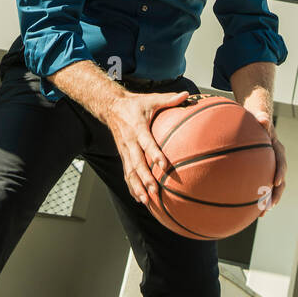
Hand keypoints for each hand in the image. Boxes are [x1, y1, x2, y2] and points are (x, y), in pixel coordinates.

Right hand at [103, 89, 189, 209]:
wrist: (111, 107)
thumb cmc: (135, 104)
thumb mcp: (151, 99)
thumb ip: (169, 99)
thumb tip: (187, 95)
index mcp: (137, 128)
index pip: (146, 143)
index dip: (154, 154)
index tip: (164, 165)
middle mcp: (129, 142)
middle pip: (136, 163)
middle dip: (145, 178)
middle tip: (154, 190)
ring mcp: (124, 150)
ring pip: (130, 172)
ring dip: (137, 187)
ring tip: (146, 201)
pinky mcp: (123, 156)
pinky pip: (126, 173)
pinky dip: (131, 187)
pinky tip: (139, 199)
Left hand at [245, 106, 285, 213]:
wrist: (256, 123)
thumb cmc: (255, 121)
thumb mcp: (258, 118)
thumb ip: (261, 119)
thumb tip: (263, 117)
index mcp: (277, 148)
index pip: (281, 160)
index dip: (280, 171)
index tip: (276, 181)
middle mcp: (276, 159)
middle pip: (280, 178)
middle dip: (277, 193)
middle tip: (271, 204)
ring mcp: (271, 167)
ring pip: (273, 186)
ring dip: (269, 199)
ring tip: (262, 213)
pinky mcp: (263, 171)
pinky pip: (263, 185)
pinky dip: (259, 197)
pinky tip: (249, 208)